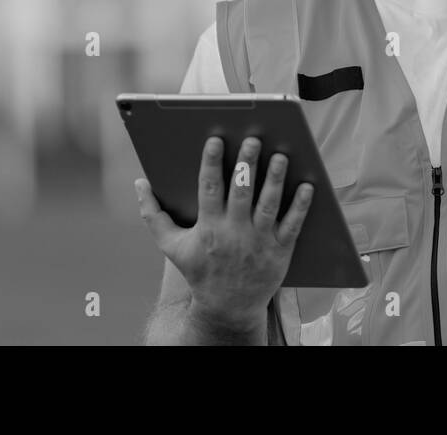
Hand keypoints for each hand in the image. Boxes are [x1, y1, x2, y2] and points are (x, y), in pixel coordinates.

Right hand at [135, 136, 313, 332]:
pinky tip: (307, 185)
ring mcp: (259, 242)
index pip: (209, 188)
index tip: (216, 139)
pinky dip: (300, 206)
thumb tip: (139, 183)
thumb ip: (153, 214)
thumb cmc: (200, 270)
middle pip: (241, 191)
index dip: (211, 162)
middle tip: (254, 139)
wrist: (227, 308)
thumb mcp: (170, 246)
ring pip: (268, 204)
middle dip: (247, 163)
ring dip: (274, 179)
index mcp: (208, 227)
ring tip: (280, 155)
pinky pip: (292, 225)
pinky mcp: (279, 251)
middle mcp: (234, 232)